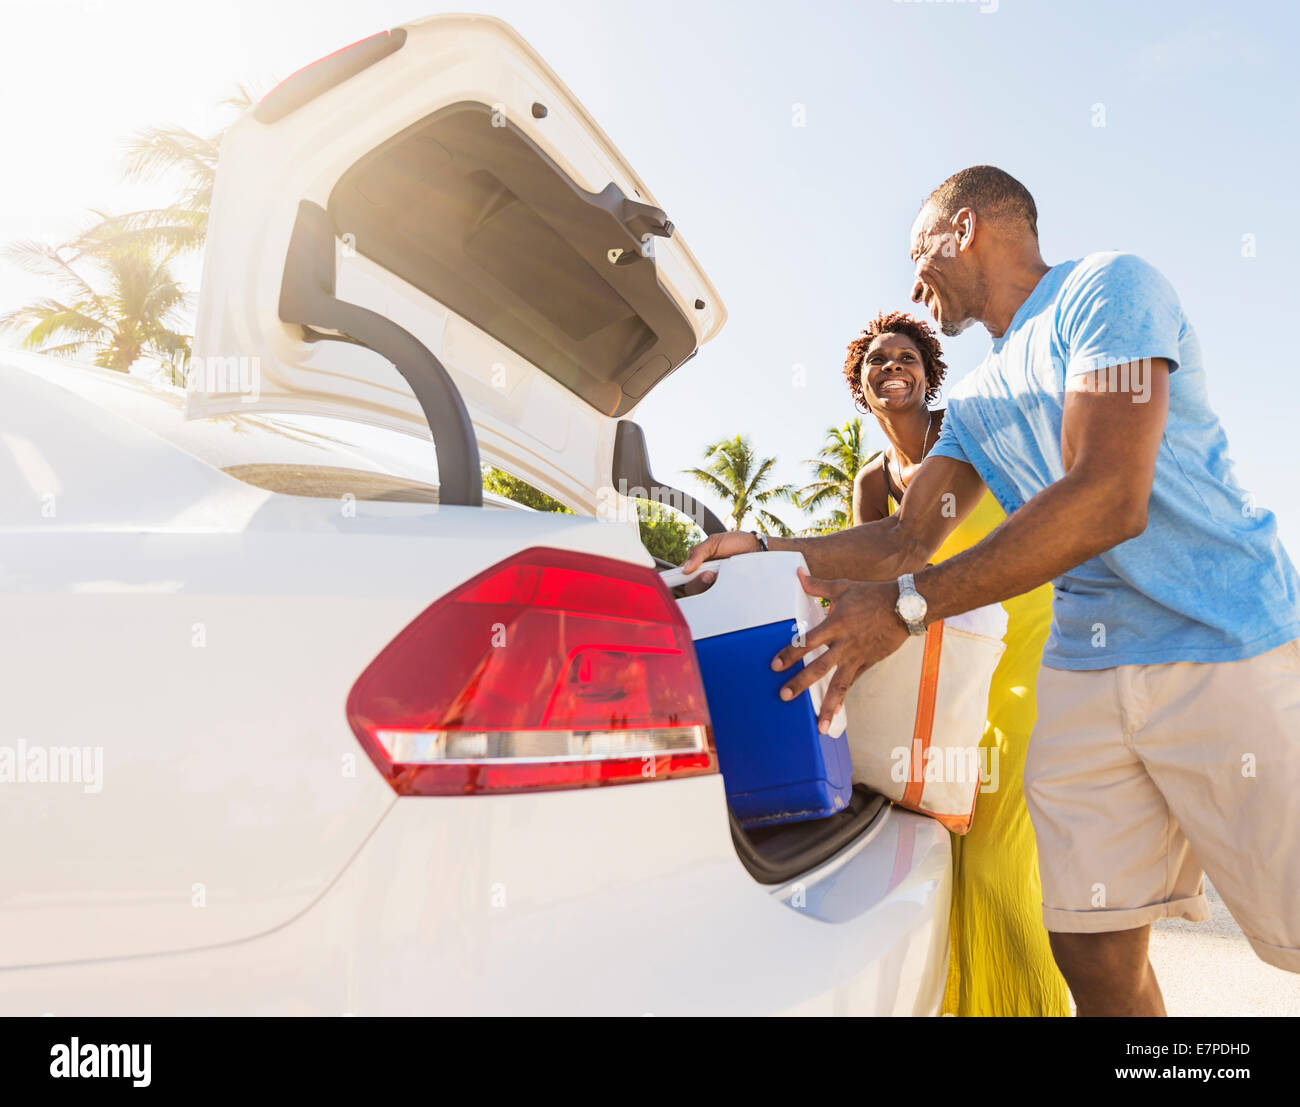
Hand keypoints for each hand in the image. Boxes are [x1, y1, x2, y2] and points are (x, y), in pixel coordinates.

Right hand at [675, 531, 762, 595]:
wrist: (759, 549)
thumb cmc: (736, 542)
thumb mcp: (715, 542)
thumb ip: (699, 552)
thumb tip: (686, 569)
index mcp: (697, 564)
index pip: (681, 574)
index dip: (675, 579)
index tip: (674, 581)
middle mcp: (703, 575)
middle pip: (690, 587)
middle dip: (697, 582)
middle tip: (709, 574)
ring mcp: (714, 584)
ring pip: (702, 594)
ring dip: (708, 586)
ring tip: (719, 574)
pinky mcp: (725, 590)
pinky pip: (717, 597)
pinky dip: (720, 592)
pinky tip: (726, 581)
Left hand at [772, 569, 909, 731]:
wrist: (906, 606)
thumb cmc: (873, 595)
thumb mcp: (844, 587)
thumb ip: (818, 585)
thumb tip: (798, 574)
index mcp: (835, 624)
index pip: (807, 642)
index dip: (790, 654)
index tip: (775, 666)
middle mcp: (845, 644)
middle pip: (819, 667)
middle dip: (801, 683)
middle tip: (784, 696)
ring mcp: (858, 656)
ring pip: (840, 684)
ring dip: (829, 705)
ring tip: (820, 725)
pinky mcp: (869, 663)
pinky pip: (854, 682)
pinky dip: (844, 697)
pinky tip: (835, 713)